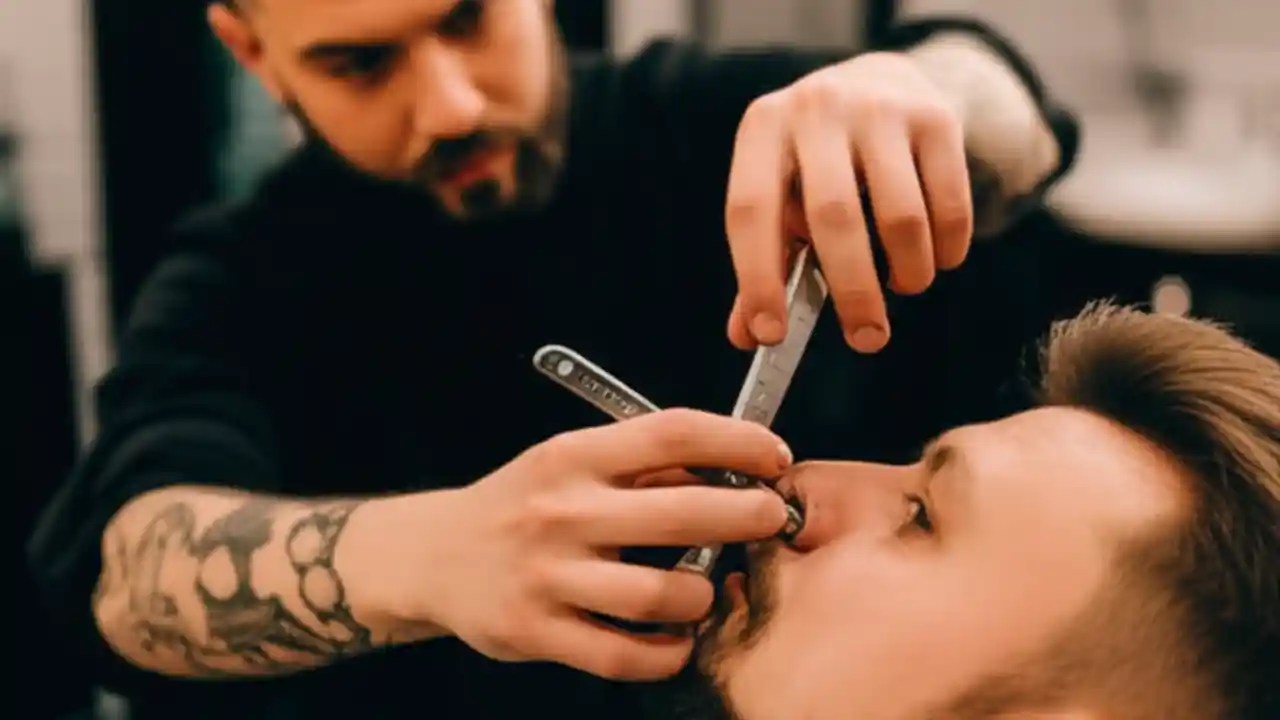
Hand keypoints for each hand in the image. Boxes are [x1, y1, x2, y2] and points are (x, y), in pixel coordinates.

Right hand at [383, 409, 792, 679]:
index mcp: (574, 456)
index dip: (737, 441)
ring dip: (702, 597)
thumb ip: (641, 467)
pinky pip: (622, 654)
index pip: (671, 434)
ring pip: (658, 595)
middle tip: (771, 521)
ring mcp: (547, 574)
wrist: (433, 555)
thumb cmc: (522, 505)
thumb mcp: (569, 463)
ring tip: (705, 593)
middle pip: (679, 513)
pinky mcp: (536, 631)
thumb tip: (734, 468)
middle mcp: (561, 510)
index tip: (775, 456)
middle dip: (745, 516)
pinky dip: (666, 653)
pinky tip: (676, 640)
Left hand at [724, 51, 973, 353]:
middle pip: (833, 217)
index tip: (771, 334)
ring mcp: (880, 107)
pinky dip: (945, 250)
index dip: (757, 278)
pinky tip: (934, 259)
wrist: (884, 80)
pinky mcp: (937, 117)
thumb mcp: (780, 192)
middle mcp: (817, 108)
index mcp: (763, 129)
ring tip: (903, 285)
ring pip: (901, 217)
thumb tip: (748, 334)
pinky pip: (948, 205)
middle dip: (852, 291)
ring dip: (907, 272)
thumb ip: (767, 260)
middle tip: (867, 338)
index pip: (749, 211)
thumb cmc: (819, 157)